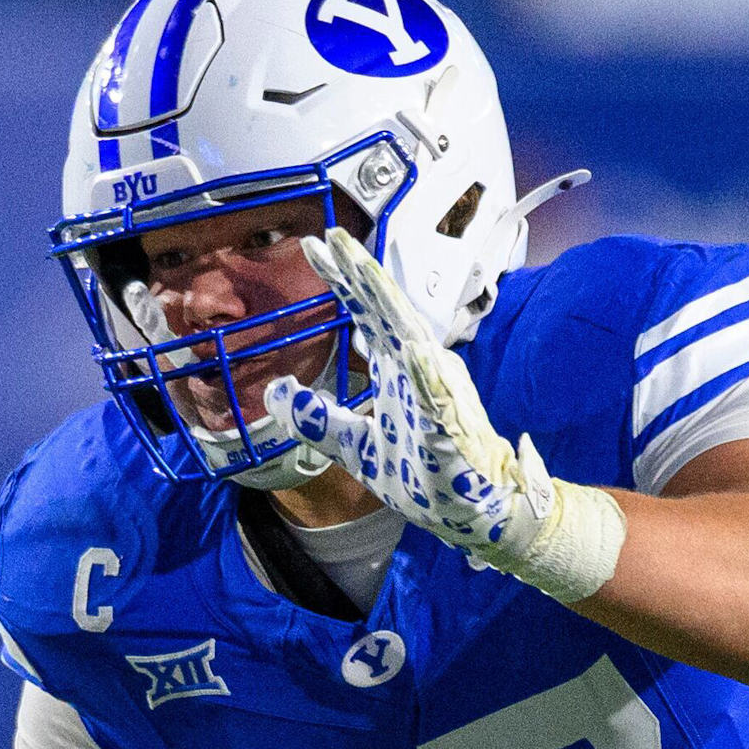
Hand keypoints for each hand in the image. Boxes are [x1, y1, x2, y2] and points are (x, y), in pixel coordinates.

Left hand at [263, 229, 624, 602]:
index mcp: (399, 369)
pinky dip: (427, 374)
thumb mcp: (356, 446)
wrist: (472, 512)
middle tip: (328, 236)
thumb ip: (319, 419)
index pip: (366, 313)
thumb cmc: (424, 474)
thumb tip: (275, 392)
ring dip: (387, 304)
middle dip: (358, 273)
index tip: (313, 246)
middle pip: (385, 310)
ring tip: (362, 268)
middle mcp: (420, 368)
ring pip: (411, 337)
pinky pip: (439, 397)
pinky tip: (414, 349)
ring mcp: (438, 392)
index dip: (342, 279)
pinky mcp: (451, 427)